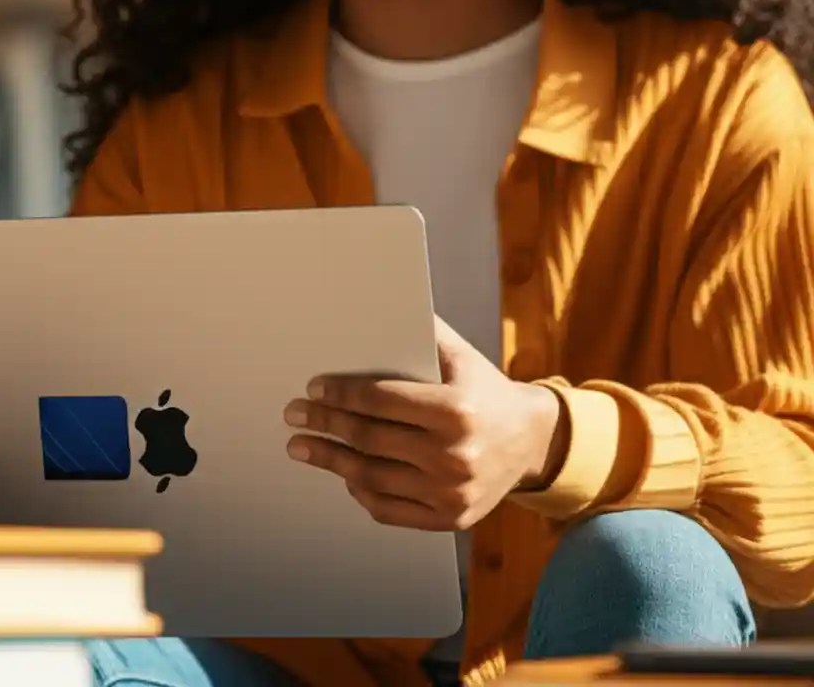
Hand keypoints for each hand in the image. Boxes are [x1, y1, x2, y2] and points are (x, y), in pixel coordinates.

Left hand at [283, 316, 567, 530]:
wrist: (533, 441)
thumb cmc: (484, 392)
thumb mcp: (459, 357)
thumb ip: (419, 334)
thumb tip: (366, 308)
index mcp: (457, 410)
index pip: (380, 400)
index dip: (340, 394)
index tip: (313, 389)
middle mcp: (455, 455)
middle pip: (368, 439)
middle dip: (323, 424)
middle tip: (294, 415)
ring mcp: (451, 493)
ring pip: (370, 477)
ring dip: (329, 460)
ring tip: (301, 446)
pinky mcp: (449, 519)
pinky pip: (388, 509)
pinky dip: (360, 491)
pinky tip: (343, 474)